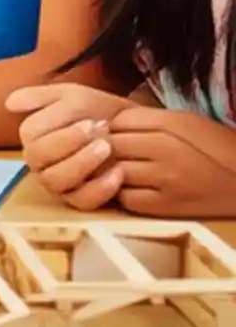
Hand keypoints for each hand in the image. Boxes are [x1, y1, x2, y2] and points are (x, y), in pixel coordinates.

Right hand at [6, 84, 138, 210]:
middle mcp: (39, 163)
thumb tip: (10, 103)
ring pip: (55, 181)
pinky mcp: (79, 201)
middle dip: (70, 143)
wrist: (131, 129)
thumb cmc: (97, 111)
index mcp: (33, 138)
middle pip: (38, 158)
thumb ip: (39, 97)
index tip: (90, 121)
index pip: (30, 135)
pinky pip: (82, 201)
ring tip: (108, 148)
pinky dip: (100, 188)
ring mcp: (57, 184)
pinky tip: (118, 171)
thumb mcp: (71, 95)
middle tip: (101, 130)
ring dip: (82, 163)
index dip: (60, 129)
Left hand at [109, 107, 235, 217]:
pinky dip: (126, 195)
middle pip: (113, 144)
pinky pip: (127, 198)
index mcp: (174, 123)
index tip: (119, 134)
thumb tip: (109, 124)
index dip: (114, 127)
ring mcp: (166, 179)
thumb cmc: (218, 150)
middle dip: (110, 148)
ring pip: (116, 171)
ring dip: (115, 172)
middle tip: (119, 155)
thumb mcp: (189, 123)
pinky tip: (138, 190)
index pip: (120, 120)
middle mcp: (167, 148)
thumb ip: (150, 120)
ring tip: (128, 172)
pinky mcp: (168, 206)